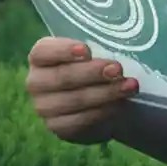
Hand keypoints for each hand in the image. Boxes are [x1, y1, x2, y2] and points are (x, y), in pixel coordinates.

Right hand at [25, 36, 139, 143]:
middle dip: (93, 72)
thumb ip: (99, 45)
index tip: (87, 50)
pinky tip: (120, 104)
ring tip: (130, 86)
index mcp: (41, 56)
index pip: (43, 51)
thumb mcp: (94, 51)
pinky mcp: (57, 127)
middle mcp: (36, 82)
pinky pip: (80, 120)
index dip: (63, 50)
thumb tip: (122, 38)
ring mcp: (44, 107)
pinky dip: (103, 111)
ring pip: (75, 100)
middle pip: (62, 76)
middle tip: (117, 69)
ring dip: (105, 93)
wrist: (100, 100)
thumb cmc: (95, 65)